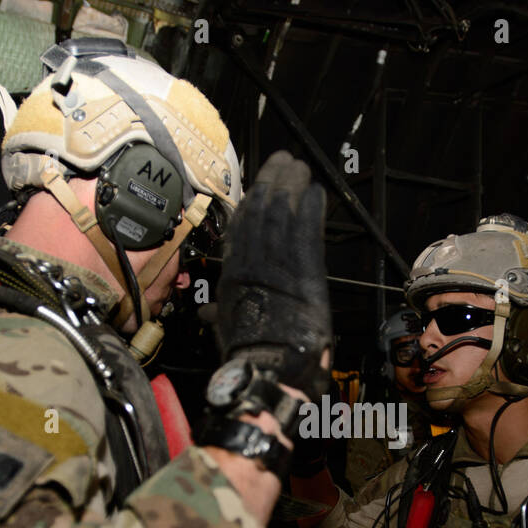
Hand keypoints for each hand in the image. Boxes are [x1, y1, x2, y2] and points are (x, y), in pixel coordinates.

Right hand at [215, 151, 331, 401]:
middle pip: (262, 213)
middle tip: (284, 160)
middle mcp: (252, 263)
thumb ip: (220, 315)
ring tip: (301, 167)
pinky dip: (312, 211)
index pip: (241, 230)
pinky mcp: (304, 272)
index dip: (253, 203)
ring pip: (283, 216)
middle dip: (273, 183)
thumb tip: (209, 314)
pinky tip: (318, 193)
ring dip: (293, 188)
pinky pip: (307, 233)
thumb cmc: (247, 354)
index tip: (261, 185)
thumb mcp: (227, 330)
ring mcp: (277, 265)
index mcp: (233, 276)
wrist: (268, 367)